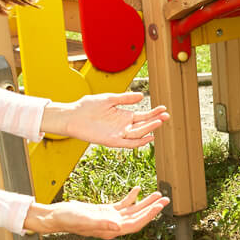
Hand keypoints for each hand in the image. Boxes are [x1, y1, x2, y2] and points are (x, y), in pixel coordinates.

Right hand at [23, 187, 168, 237]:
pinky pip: (122, 204)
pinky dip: (131, 197)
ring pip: (132, 210)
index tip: (159, 206)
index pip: (135, 224)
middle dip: (152, 208)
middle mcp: (113, 225)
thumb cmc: (68, 220)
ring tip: (158, 194)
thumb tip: (119, 227)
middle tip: (166, 198)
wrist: (56, 216)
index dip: (148, 216)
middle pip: (137, 217)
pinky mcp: (105, 211)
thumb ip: (103, 223)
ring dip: (145, 202)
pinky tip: (138, 189)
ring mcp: (110, 218)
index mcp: (111, 230)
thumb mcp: (85, 220)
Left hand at [42, 92, 169, 147]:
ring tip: (159, 122)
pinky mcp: (112, 140)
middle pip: (143, 125)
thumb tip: (141, 96)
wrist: (73, 115)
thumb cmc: (88, 106)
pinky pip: (128, 143)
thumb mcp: (109, 99)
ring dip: (149, 129)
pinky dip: (139, 141)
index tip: (163, 109)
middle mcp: (123, 126)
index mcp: (124, 116)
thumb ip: (125, 98)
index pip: (143, 116)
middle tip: (166, 116)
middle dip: (155, 121)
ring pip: (138, 134)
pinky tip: (148, 137)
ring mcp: (118, 134)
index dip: (154, 113)